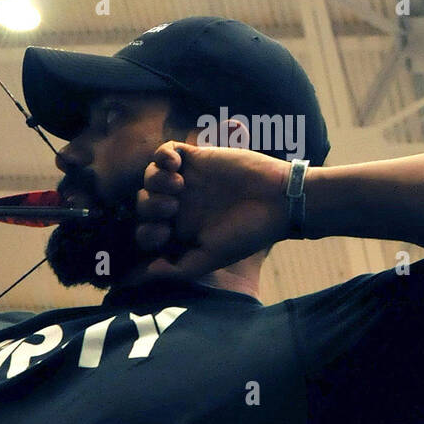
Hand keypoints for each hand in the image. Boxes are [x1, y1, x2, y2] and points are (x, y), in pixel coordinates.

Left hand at [134, 142, 291, 279]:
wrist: (279, 201)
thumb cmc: (247, 234)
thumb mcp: (211, 258)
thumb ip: (178, 270)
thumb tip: (146, 272)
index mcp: (181, 229)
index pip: (147, 230)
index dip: (147, 233)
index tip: (165, 232)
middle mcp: (180, 204)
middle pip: (144, 202)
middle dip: (149, 206)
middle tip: (172, 207)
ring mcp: (187, 180)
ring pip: (150, 177)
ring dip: (154, 181)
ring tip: (178, 186)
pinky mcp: (197, 158)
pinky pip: (164, 151)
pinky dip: (161, 156)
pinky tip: (173, 164)